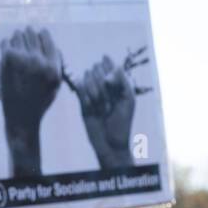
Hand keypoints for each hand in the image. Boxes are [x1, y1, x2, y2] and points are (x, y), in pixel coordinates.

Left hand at [0, 27, 60, 175]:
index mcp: (52, 65)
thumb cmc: (39, 100)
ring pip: (17, 35)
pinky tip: (8, 53)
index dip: (40, 35)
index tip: (36, 36)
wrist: (21, 116)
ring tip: (16, 49)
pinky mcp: (7, 60)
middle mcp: (38, 60)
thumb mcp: (56, 83)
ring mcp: (22, 59)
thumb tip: (49, 40)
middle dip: (27, 35)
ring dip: (16, 39)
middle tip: (24, 41)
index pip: (46, 37)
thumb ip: (56, 62)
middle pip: (31, 32)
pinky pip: (5, 42)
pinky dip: (6, 45)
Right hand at [73, 55, 134, 169]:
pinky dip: (86, 95)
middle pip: (96, 69)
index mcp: (117, 82)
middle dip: (101, 83)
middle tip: (109, 101)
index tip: (112, 83)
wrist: (110, 143)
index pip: (109, 64)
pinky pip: (79, 88)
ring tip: (101, 107)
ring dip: (95, 91)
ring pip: (87, 77)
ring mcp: (91, 92)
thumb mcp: (128, 99)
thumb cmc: (123, 122)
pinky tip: (91, 106)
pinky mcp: (82, 100)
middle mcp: (103, 85)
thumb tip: (109, 70)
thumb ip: (122, 80)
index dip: (108, 68)